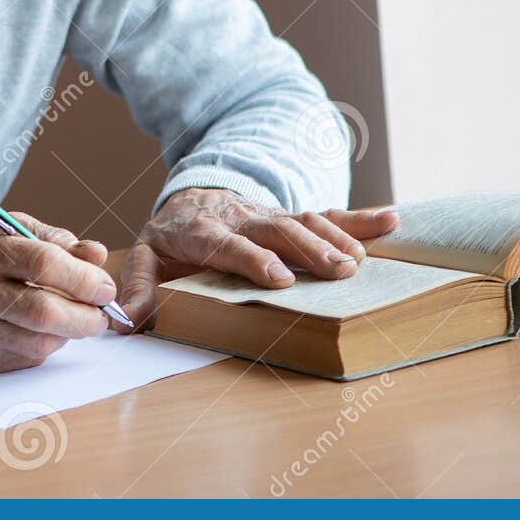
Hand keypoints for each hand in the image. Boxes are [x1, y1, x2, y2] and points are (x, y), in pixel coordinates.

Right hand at [0, 212, 116, 374]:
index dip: (83, 277)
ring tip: (69, 318)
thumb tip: (96, 255)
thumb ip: (50, 239)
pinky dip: (44, 347)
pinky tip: (39, 332)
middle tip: (101, 313)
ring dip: (68, 334)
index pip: (44, 264)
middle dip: (87, 316)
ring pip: (41, 342)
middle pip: (46, 312)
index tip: (104, 285)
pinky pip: (26, 360)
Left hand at [113, 187, 398, 331]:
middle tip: (338, 271)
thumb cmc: (172, 236)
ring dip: (335, 238)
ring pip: (303, 221)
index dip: (253, 258)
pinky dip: (360, 218)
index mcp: (203, 231)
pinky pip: (327, 214)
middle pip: (275, 230)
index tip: (280, 278)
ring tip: (361, 262)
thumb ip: (140, 287)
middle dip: (307, 249)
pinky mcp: (293, 217)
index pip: (228, 243)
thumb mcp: (147, 256)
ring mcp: (270, 216)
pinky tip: (392, 220)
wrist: (194, 197)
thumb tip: (126, 321)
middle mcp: (242, 219)